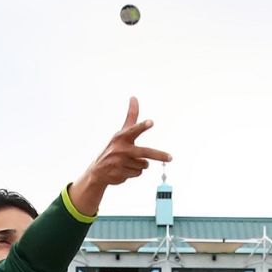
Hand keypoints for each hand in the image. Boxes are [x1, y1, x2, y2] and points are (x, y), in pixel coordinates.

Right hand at [70, 97, 171, 212]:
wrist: (99, 171)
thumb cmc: (115, 147)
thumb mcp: (122, 132)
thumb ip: (131, 116)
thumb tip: (134, 97)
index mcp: (121, 137)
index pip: (134, 130)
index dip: (142, 126)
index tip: (150, 122)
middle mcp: (121, 148)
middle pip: (145, 152)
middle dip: (159, 155)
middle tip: (171, 158)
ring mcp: (121, 162)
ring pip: (144, 165)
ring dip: (139, 165)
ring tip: (127, 162)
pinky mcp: (121, 174)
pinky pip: (138, 173)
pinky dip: (134, 172)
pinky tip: (124, 170)